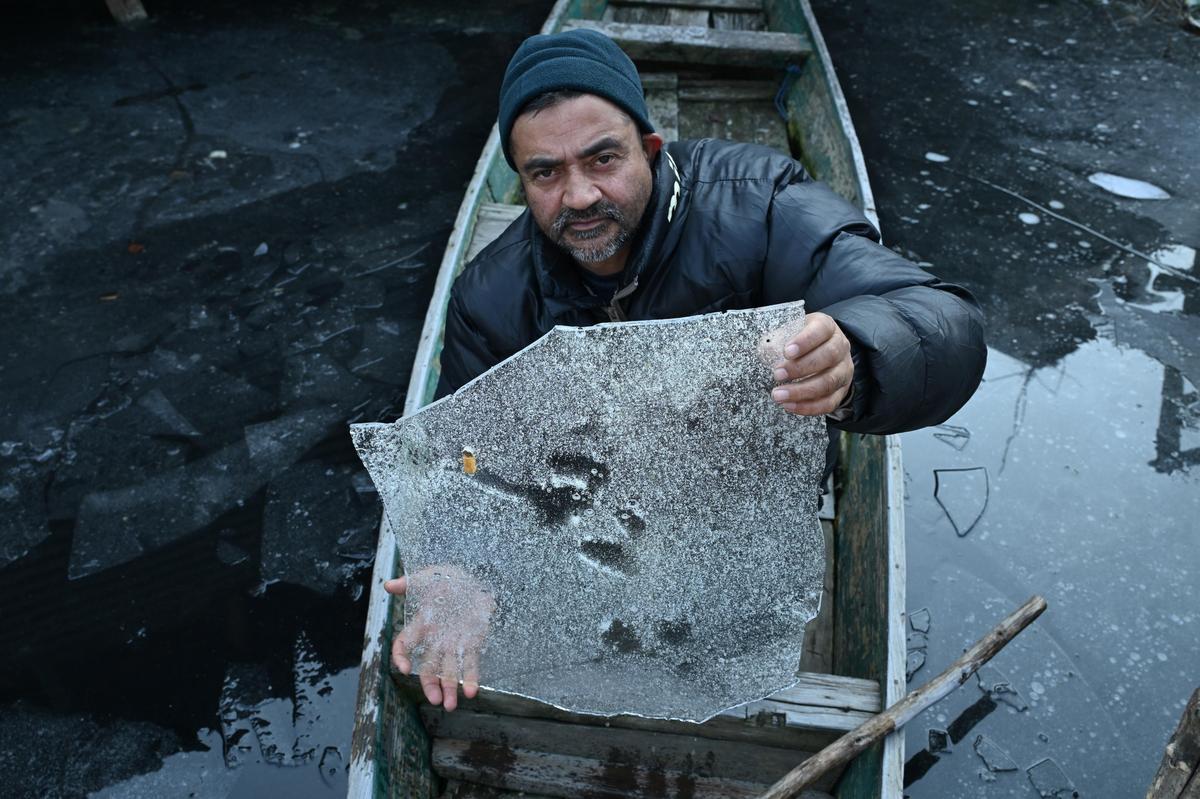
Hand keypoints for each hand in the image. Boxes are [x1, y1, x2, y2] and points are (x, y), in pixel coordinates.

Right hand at [384, 565, 495, 711]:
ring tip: (450, 706)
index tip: (403, 668)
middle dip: (429, 684)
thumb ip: (408, 583)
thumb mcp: (428, 577)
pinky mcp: (472, 643)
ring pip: (449, 671)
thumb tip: (387, 585)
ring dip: (450, 688)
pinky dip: (471, 678)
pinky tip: (472, 692)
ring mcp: (453, 644)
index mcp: (421, 625)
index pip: (404, 644)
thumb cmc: (449, 578)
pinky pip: (470, 663)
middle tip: (434, 700)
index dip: (401, 656)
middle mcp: (435, 639)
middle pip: (427, 667)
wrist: (478, 578)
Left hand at [768, 312, 852, 415]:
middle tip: (778, 375)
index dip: (805, 341)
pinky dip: (809, 407)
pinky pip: (829, 402)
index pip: (821, 330)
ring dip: (801, 391)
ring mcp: (844, 369)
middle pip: (828, 356)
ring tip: (779, 395)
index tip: (786, 352)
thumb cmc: (800, 341)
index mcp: (827, 327)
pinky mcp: (842, 390)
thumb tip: (763, 350)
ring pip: (829, 382)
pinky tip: (790, 406)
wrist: (822, 351)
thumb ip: (779, 338)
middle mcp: (840, 347)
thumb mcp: (791, 331)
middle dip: (801, 368)